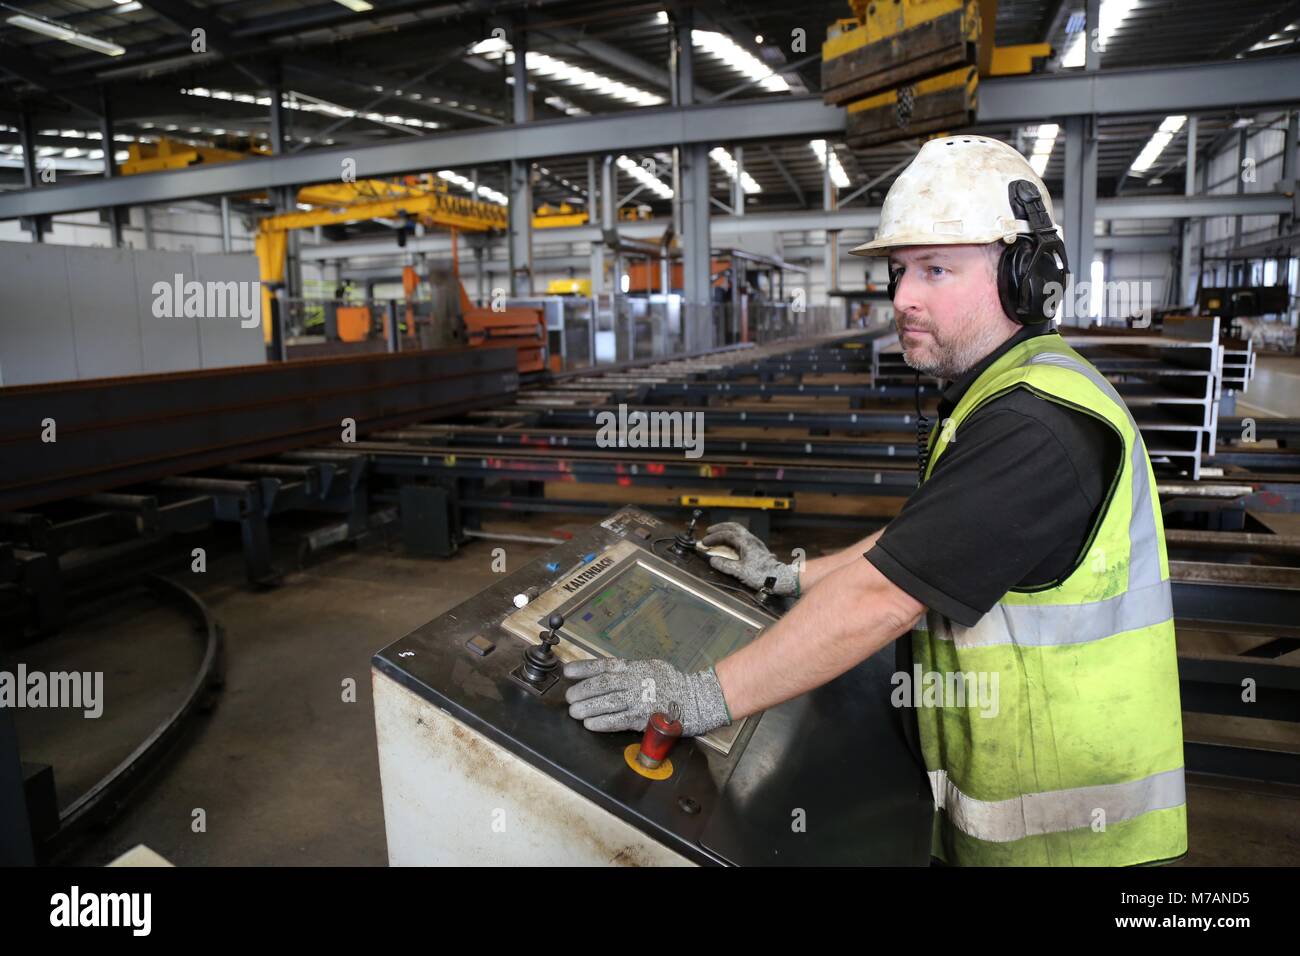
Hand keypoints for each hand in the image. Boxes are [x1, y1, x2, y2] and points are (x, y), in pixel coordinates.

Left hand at [563, 658, 731, 736]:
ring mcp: (639, 700)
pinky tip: (591, 724)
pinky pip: (618, 720)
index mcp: (635, 667)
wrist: (696, 699)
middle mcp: (634, 681)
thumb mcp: (651, 667)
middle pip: (602, 685)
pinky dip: (602, 722)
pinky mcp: (643, 718)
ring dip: (588, 707)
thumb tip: (606, 673)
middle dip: (582, 690)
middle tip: (569, 697)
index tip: (568, 672)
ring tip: (574, 712)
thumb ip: (630, 670)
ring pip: (607, 703)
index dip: (584, 668)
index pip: (604, 666)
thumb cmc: (672, 683)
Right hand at [700, 522, 798, 595]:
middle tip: (709, 531)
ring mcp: (755, 543)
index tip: (705, 542)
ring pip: (739, 531)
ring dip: (726, 531)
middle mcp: (751, 539)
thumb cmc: (761, 575)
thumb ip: (725, 565)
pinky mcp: (757, 548)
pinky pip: (742, 537)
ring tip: (718, 535)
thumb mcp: (740, 571)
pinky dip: (733, 537)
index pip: (727, 535)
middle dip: (720, 528)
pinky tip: (730, 544)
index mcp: (746, 542)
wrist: (779, 578)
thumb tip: (713, 560)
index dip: (714, 537)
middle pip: (733, 527)